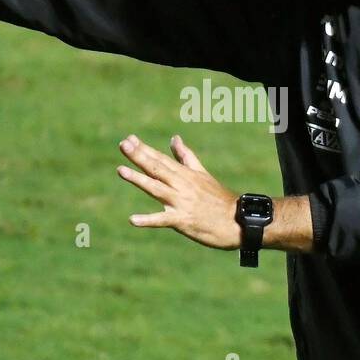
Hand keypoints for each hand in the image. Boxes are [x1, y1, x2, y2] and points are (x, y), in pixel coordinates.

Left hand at [116, 134, 240, 249]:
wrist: (238, 221)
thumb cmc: (220, 198)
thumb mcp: (202, 174)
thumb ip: (186, 156)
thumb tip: (174, 138)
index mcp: (186, 175)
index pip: (161, 159)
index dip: (144, 149)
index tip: (129, 139)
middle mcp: (182, 185)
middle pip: (157, 168)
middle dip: (139, 156)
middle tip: (123, 145)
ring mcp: (182, 202)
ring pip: (156, 188)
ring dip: (138, 179)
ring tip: (121, 170)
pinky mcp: (183, 221)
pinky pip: (163, 220)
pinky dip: (148, 220)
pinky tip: (133, 220)